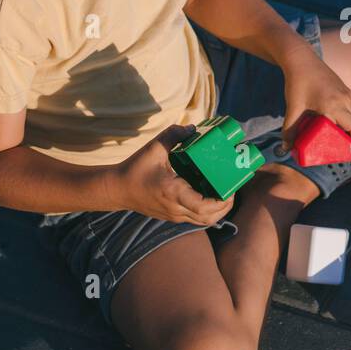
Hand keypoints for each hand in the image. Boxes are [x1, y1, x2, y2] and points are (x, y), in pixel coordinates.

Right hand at [107, 124, 234, 224]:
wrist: (117, 189)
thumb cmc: (135, 168)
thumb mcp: (154, 148)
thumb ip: (174, 135)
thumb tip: (193, 129)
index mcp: (173, 193)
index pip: (204, 206)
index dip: (222, 201)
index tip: (232, 187)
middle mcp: (175, 208)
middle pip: (209, 218)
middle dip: (226, 206)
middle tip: (233, 189)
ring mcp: (173, 215)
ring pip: (203, 221)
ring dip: (218, 211)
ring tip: (225, 193)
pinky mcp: (171, 216)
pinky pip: (195, 218)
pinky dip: (207, 210)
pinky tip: (210, 194)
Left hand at [280, 49, 350, 168]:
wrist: (301, 59)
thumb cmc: (297, 83)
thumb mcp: (292, 109)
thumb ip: (289, 130)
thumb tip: (285, 149)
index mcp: (334, 106)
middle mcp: (345, 100)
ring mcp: (347, 93)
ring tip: (350, 146)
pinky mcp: (345, 90)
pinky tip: (348, 127)